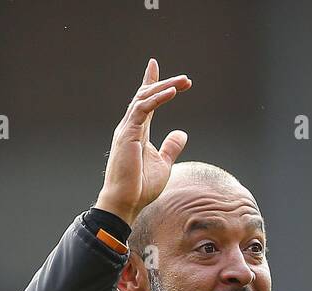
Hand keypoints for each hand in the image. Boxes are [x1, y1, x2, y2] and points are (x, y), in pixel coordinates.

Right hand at [95, 57, 191, 225]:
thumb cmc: (141, 187)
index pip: (145, 102)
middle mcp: (130, 126)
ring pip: (145, 98)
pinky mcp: (128, 133)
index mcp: (137, 131)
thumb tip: (182, 133)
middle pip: (146, 95)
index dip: (151, 83)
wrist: (126, 203)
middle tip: (185, 79)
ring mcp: (128, 128)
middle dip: (164, 83)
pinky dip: (158, 98)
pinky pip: (144, 109)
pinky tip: (172, 92)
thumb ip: (171, 147)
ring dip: (165, 87)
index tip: (155, 65)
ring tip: (184, 82)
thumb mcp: (163, 164)